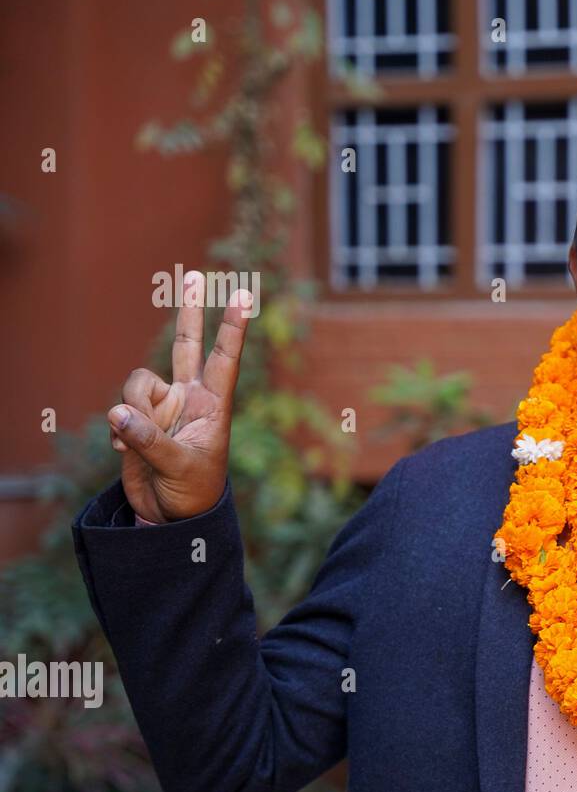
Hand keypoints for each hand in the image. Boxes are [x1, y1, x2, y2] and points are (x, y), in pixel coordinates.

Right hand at [109, 271, 251, 522]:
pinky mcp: (138, 419)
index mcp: (214, 406)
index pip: (224, 360)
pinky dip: (119, 430)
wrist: (170, 515)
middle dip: (189, 312)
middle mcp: (189, 398)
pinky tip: (127, 453)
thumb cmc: (192, 492)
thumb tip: (118, 412)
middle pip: (187, 345)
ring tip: (139, 441)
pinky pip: (119, 408)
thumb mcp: (178, 467)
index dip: (232, 329)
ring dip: (134, 409)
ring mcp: (163, 407)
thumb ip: (149, 440)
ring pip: (138, 382)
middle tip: (194, 275)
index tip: (244, 297)